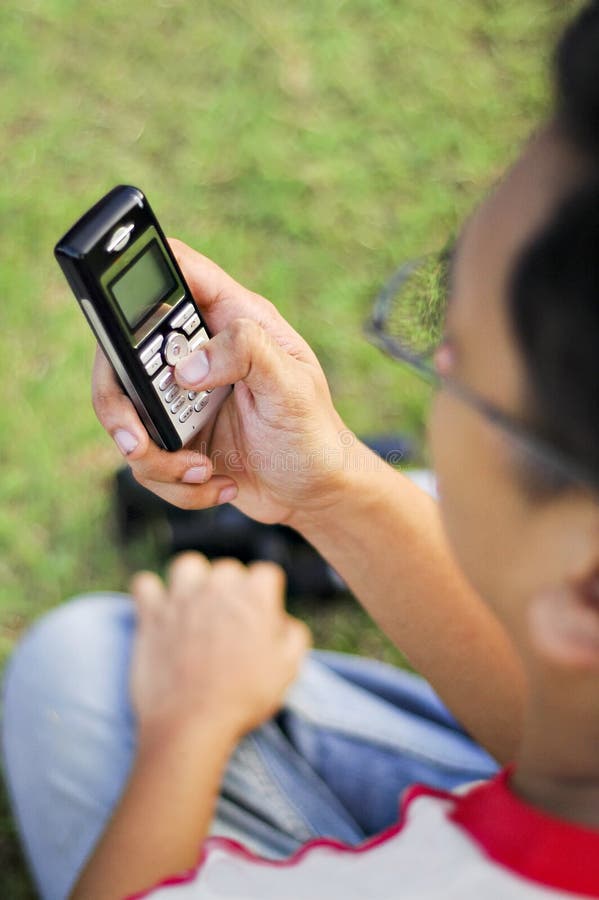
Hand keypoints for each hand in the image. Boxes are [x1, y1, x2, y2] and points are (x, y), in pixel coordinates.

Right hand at [92, 239, 352, 525]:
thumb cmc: (313, 432)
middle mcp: (199, 354)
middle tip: (136, 439)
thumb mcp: (293, 386)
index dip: (143, 276)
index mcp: (231, 320)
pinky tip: (219, 482)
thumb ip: (248, 353)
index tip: (124, 318)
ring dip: (156, 458)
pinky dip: (178, 484)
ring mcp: (180, 398)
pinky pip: (146, 462)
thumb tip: (187, 364)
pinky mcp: (174, 439)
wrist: (314, 491)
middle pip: (122, 351)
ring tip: (202, 469)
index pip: (178, 270)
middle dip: (120, 402)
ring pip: (126, 415)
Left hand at [129, 552, 310, 746]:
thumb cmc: (243, 699)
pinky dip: (150, 594)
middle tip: (228, 622)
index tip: (261, 618)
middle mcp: (217, 588)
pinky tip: (159, 611)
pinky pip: (144, 584)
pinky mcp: (150, 613)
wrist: (192, 724)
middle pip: (228, 570)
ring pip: (188, 565)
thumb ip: (294, 636)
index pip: (266, 573)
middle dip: (231, 590)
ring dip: (193, 581)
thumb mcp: (287, 670)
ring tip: (195, 605)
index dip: (266, 596)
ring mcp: (181, 597)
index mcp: (254, 597)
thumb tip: (285, 623)